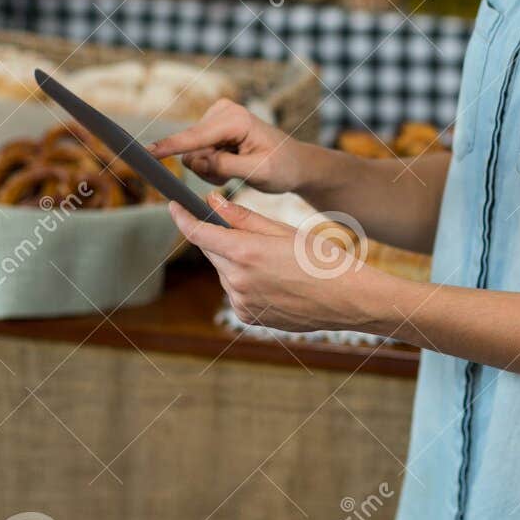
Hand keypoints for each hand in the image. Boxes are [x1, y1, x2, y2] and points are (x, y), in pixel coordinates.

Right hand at [150, 100, 318, 195]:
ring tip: (236, 170)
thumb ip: (225, 165)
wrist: (294, 163)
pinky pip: (196, 155)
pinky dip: (212, 167)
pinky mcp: (212, 129)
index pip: (195, 137)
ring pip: (192, 155)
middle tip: (232, 175)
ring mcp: (216, 119)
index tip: (145, 152)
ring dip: (210, 170)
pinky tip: (232, 165)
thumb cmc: (282, 167)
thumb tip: (195, 160)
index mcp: (236, 119)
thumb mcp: (259, 171)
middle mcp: (223, 112)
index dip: (170, 147)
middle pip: (191, 148)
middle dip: (207, 168)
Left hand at [166, 190, 377, 333]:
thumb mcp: (282, 230)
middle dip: (222, 239)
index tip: (173, 205)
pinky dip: (246, 283)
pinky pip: (236, 292)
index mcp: (245, 253)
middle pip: (213, 251)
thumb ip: (242, 217)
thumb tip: (212, 202)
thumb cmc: (320, 259)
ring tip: (275, 263)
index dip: (181, 217)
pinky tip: (275, 282)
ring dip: (237, 262)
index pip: (199, 232)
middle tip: (251, 234)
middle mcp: (236, 280)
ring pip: (225, 272)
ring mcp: (240, 302)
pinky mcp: (247, 317)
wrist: (347, 299)